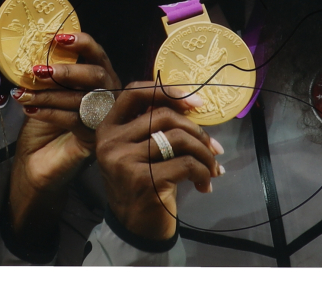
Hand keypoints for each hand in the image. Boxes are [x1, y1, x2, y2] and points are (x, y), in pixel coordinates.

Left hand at [7, 32, 120, 242]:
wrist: (36, 164)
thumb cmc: (42, 125)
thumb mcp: (45, 93)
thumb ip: (48, 75)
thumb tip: (34, 53)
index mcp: (96, 80)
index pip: (98, 55)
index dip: (82, 43)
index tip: (58, 38)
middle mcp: (106, 97)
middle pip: (97, 76)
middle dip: (68, 71)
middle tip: (40, 71)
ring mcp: (102, 119)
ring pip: (81, 99)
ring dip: (49, 93)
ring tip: (23, 93)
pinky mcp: (93, 140)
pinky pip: (74, 120)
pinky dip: (50, 112)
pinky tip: (31, 109)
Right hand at [95, 81, 224, 242]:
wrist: (135, 229)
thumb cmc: (142, 184)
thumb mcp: (138, 150)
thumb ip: (152, 126)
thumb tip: (191, 104)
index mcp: (108, 128)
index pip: (135, 92)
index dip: (167, 91)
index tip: (196, 103)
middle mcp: (111, 141)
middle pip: (164, 116)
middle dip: (196, 130)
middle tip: (213, 147)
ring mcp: (125, 161)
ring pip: (178, 138)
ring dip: (204, 153)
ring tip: (212, 167)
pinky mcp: (144, 181)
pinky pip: (186, 164)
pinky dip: (203, 172)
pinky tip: (205, 183)